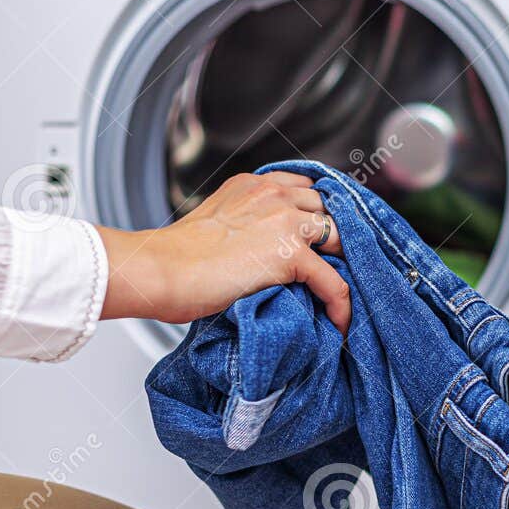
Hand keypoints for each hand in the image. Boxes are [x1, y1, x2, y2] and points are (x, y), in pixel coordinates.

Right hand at [95, 170, 349, 332]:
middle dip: (339, 239)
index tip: (328, 241)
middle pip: (331, 210)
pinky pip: (333, 281)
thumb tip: (263, 254)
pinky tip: (339, 323)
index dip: (322, 215)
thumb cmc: (175, 258)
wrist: (160, 270)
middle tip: (343, 269)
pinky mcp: (290, 253)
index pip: (308, 189)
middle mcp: (274, 193)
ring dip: (348, 266)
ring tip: (343, 294)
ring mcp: (285, 220)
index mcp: (255, 184)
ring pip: (341, 239)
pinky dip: (341, 305)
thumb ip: (245, 224)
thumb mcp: (215, 225)